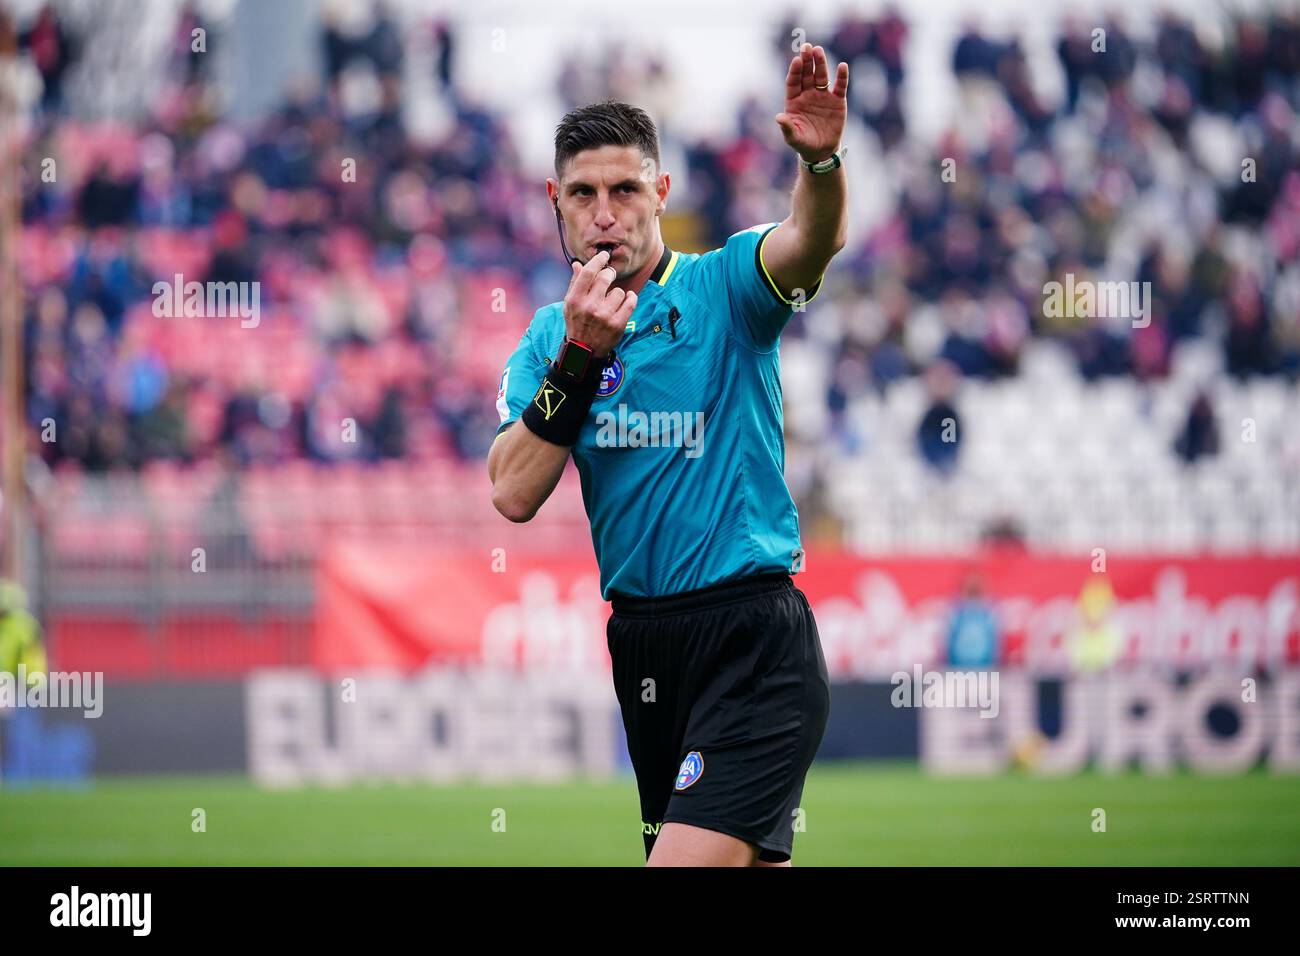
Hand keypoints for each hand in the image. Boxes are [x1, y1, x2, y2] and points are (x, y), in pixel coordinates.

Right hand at [563, 250, 636, 358]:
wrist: (584, 351)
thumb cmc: (576, 323)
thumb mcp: (569, 304)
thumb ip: (575, 283)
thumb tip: (578, 264)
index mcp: (575, 299)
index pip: (589, 272)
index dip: (598, 260)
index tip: (604, 255)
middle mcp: (589, 306)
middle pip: (606, 278)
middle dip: (610, 274)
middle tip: (610, 276)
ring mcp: (604, 316)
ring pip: (618, 291)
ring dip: (617, 293)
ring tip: (611, 301)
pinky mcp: (617, 324)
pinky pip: (630, 302)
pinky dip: (631, 298)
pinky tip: (627, 299)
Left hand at [775, 42, 847, 163]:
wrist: (821, 151)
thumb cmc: (803, 143)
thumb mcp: (793, 137)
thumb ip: (787, 127)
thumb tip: (779, 117)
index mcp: (794, 100)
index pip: (793, 82)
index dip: (795, 71)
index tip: (796, 60)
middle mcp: (808, 94)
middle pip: (807, 74)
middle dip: (806, 61)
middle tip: (807, 47)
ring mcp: (823, 96)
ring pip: (821, 76)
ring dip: (820, 63)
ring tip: (819, 50)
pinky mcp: (837, 100)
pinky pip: (840, 86)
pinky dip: (841, 76)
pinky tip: (842, 66)